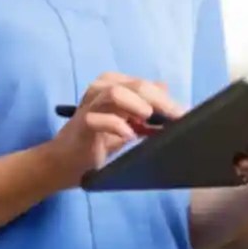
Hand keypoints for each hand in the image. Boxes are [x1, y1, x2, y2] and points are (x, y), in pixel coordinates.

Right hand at [44, 72, 185, 188]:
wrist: (63, 163)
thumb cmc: (96, 142)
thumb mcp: (127, 125)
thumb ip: (145, 111)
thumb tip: (169, 97)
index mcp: (113, 86)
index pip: (145, 84)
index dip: (166, 98)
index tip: (184, 115)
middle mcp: (100, 89)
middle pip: (135, 85)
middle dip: (160, 101)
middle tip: (177, 117)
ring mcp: (89, 105)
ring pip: (115, 92)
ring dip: (137, 104)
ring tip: (150, 118)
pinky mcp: (81, 124)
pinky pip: (98, 118)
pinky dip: (117, 126)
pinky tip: (129, 136)